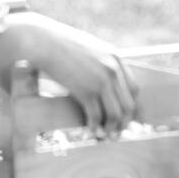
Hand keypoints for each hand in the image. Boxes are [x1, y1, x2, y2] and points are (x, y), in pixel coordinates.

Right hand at [0, 11, 137, 138]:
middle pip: (128, 104)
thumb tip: (107, 84)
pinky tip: (90, 131)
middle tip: (116, 132)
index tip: (123, 116)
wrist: (44, 42)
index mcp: (116, 58)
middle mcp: (112, 69)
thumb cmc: (64, 47)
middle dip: (123, 122)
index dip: (130, 106)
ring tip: (104, 135)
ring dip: (110, 128)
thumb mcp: (91, 50)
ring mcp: (100, 80)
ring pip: (115, 113)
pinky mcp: (85, 90)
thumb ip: (103, 64)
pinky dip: (94, 127)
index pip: (134, 89)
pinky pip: (96, 115)